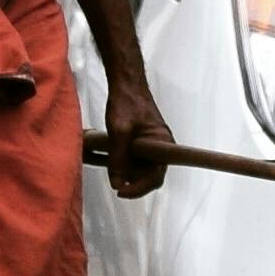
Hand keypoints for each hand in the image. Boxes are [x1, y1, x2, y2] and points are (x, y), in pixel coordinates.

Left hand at [101, 72, 171, 198]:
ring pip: (141, 169)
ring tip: (111, 170)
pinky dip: (125, 163)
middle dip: (132, 183)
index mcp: (163, 145)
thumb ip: (118, 158)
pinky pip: (136, 159)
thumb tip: (118, 183)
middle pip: (149, 176)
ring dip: (127, 173)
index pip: (155, 177)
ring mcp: (153, 145)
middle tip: (114, 185)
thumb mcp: (119, 131)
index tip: (121, 192)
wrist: (126, 84)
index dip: (139, 189)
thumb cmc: (127, 103)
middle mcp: (162, 148)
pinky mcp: (144, 142)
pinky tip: (112, 159)